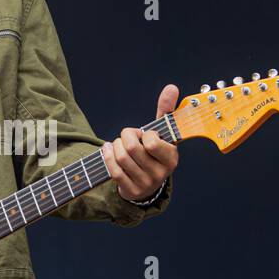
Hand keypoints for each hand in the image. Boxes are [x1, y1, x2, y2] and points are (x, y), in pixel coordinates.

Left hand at [100, 84, 179, 202]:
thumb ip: (166, 110)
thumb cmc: (154, 151)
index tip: (145, 136)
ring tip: (118, 145)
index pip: (151, 142)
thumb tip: (172, 87)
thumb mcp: (162, 132)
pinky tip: (107, 150)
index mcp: (171, 157)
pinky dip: (107, 156)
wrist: (147, 181)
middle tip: (126, 137)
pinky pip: (114, 170)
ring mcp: (146, 184)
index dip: (143, 134)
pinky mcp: (132, 191)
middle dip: (124, 137)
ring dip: (115, 146)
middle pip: (132, 148)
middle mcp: (161, 173)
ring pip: (121, 158)